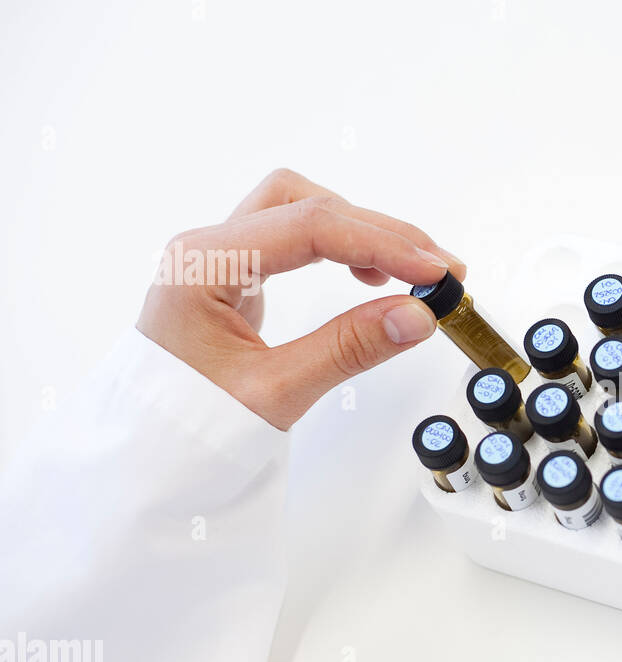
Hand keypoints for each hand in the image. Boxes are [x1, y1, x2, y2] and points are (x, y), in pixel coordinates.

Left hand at [137, 168, 463, 429]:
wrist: (141, 457)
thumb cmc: (188, 427)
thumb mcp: (275, 393)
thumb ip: (348, 348)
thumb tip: (416, 315)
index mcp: (204, 266)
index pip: (308, 228)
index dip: (381, 244)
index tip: (434, 272)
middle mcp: (208, 248)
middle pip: (308, 204)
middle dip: (381, 233)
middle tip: (439, 270)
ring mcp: (219, 259)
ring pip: (301, 210)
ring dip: (360, 231)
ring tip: (410, 270)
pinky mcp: (233, 276)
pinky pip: (292, 237)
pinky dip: (338, 246)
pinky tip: (369, 275)